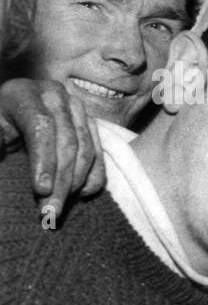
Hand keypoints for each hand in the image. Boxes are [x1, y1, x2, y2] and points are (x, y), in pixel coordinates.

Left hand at [0, 77, 104, 219]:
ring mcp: (78, 110)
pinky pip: (100, 155)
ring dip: (76, 184)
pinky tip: (80, 195)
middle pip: (67, 142)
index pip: (41, 127)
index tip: (41, 190)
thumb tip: (0, 147)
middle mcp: (56, 97)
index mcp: (25, 93)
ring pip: (86, 150)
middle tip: (51, 210)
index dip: (43, 160)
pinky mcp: (91, 124)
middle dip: (61, 181)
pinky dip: (93, 178)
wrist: (12, 114)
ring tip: (60, 208)